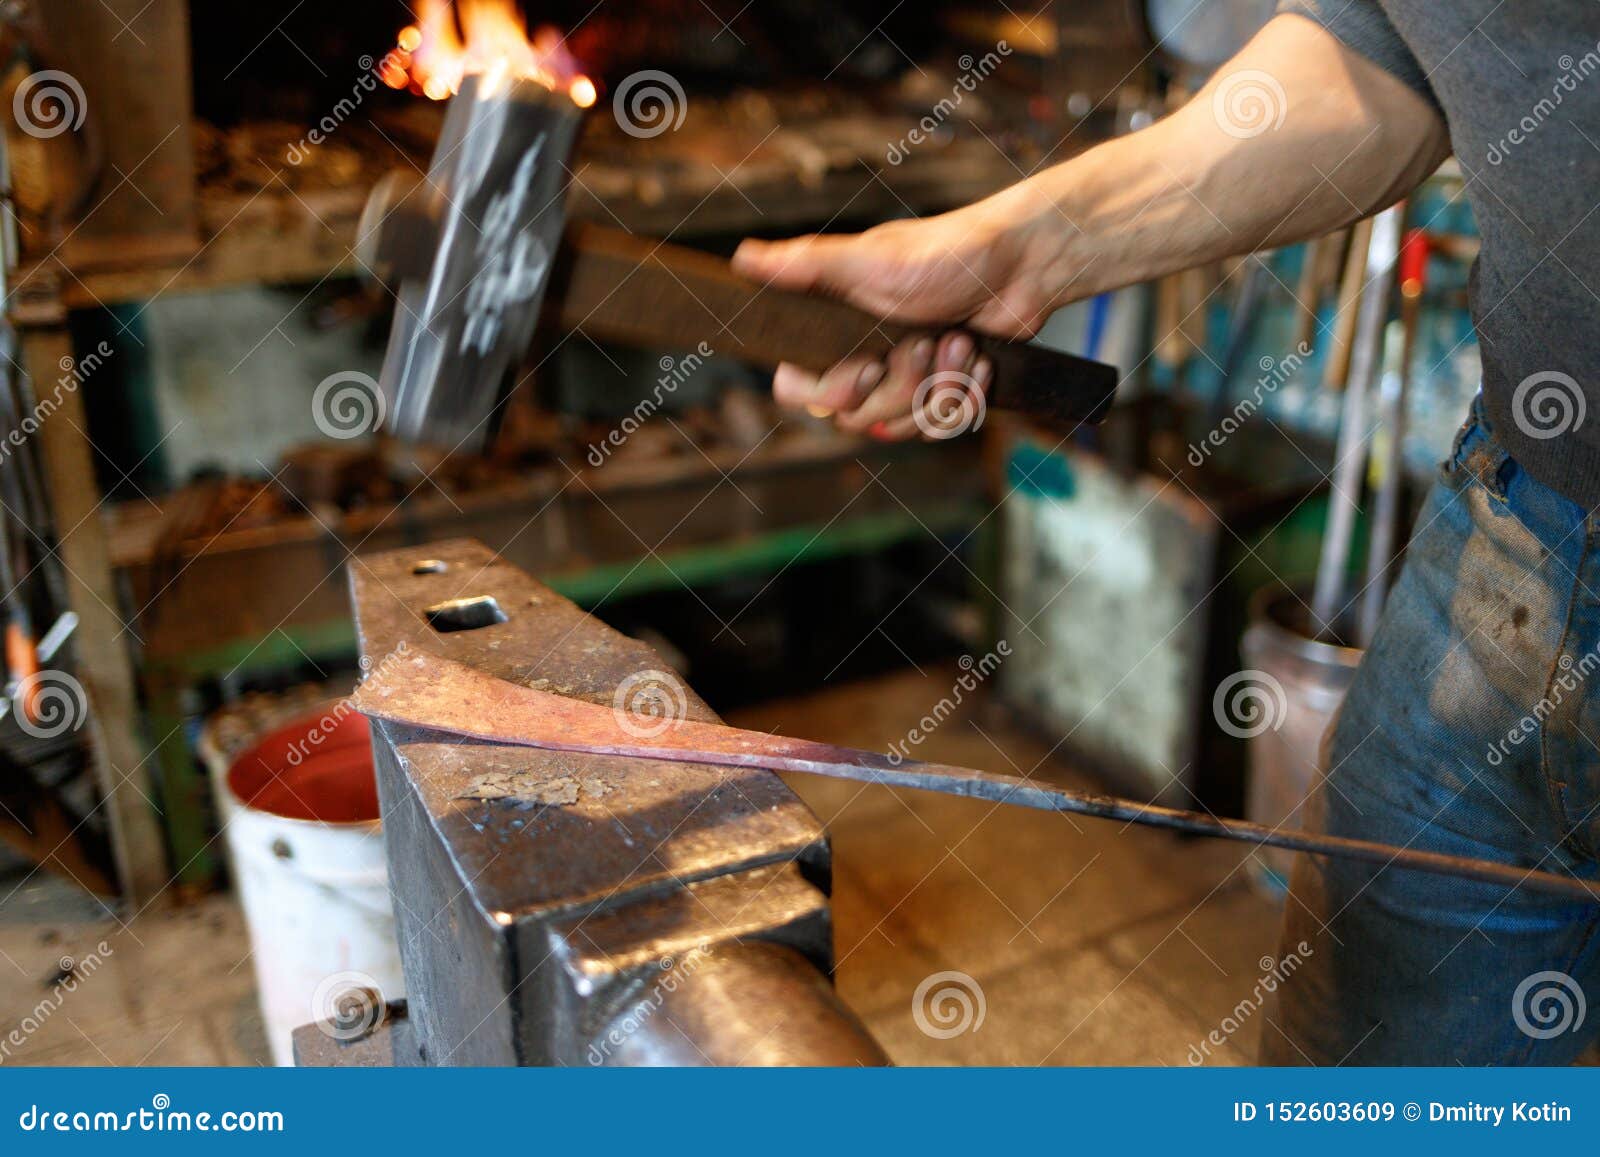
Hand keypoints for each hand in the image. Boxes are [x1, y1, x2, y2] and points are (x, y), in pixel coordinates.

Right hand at [732, 194, 1068, 439]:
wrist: (1023, 266)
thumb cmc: (946, 254)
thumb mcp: (870, 261)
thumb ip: (805, 267)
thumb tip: (743, 258)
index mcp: (834, 329)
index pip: (797, 390)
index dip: (831, 390)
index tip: (867, 364)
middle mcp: (862, 357)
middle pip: (856, 417)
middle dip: (903, 383)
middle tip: (927, 338)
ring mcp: (903, 380)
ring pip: (901, 426)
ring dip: (940, 386)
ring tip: (960, 341)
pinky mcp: (941, 394)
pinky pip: (938, 429)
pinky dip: (966, 396)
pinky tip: (981, 360)